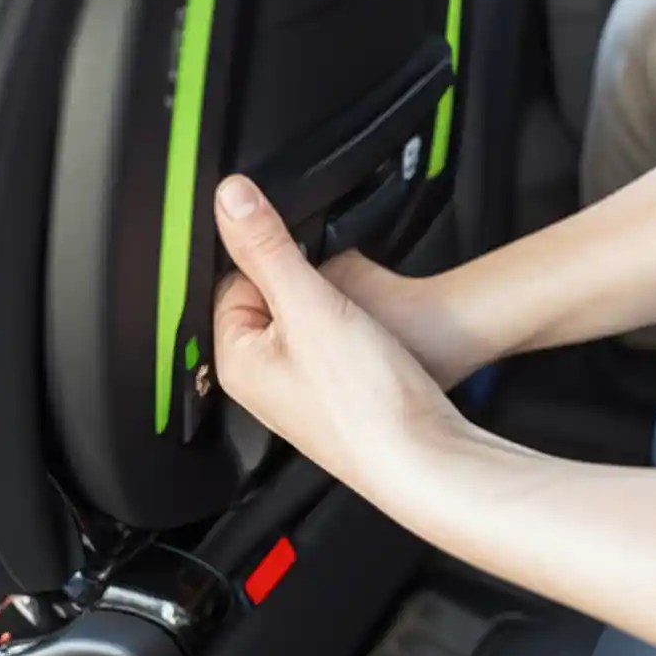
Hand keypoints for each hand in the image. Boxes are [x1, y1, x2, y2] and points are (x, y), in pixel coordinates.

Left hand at [212, 176, 466, 488]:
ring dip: (331, 306)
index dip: (268, 254)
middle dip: (303, 282)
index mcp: (236, 361)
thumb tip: (230, 198)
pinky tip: (375, 342)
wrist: (425, 457)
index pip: (230, 278)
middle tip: (336, 294)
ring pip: (307, 320)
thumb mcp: (311, 305)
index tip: (298, 249)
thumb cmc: (367, 404)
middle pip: (272, 298)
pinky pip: (334, 344)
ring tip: (359, 322)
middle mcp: (262, 380)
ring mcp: (302, 390)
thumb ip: (268, 247)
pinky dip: (352, 332)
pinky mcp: (339, 395)